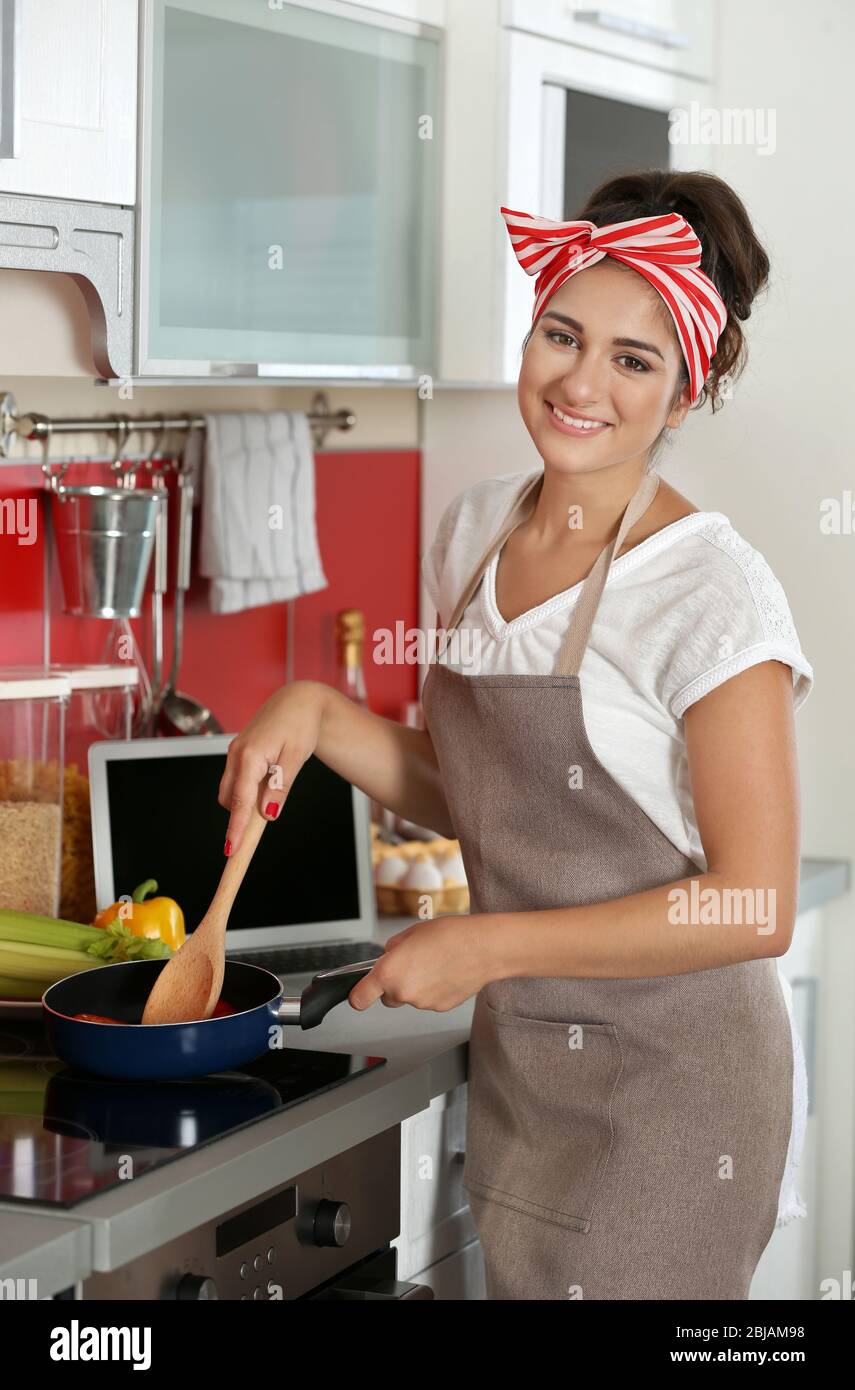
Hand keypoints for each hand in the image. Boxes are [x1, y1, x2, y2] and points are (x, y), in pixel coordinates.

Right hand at [218, 681, 325, 853]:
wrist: (298, 700)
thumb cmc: (300, 724)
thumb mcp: (296, 758)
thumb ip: (280, 787)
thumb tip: (268, 815)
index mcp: (250, 755)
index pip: (240, 801)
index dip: (236, 828)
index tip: (232, 850)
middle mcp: (236, 754)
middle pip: (229, 799)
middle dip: (238, 818)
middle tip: (253, 836)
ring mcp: (235, 752)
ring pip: (230, 790)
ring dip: (243, 804)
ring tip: (269, 802)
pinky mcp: (239, 752)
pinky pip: (236, 779)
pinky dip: (246, 791)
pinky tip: (265, 788)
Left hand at [348, 915, 500, 1012]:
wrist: (483, 948)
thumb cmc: (450, 936)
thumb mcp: (411, 932)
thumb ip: (394, 948)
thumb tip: (390, 956)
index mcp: (389, 972)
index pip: (359, 998)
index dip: (358, 995)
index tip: (360, 992)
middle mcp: (404, 992)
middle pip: (388, 998)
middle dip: (394, 985)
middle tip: (412, 965)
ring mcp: (423, 1003)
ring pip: (411, 998)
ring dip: (417, 986)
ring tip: (435, 964)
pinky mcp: (440, 1008)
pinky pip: (429, 1000)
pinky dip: (433, 990)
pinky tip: (445, 973)